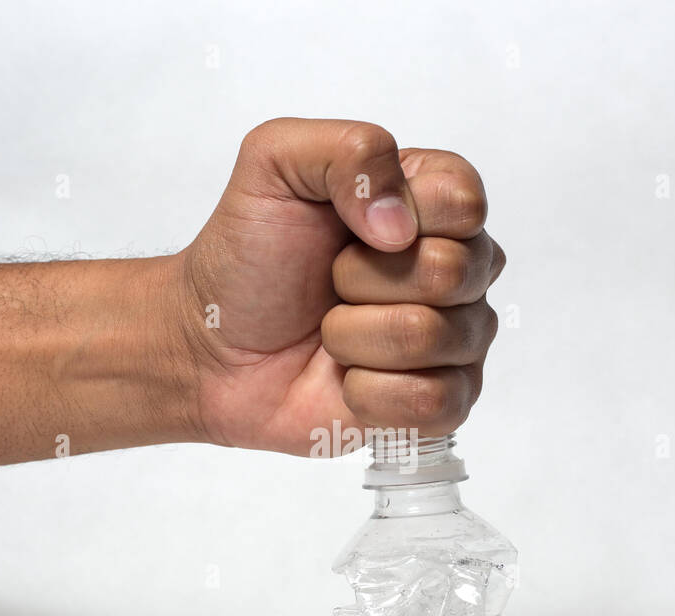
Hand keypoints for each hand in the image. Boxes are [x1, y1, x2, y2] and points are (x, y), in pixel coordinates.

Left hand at [176, 118, 505, 454]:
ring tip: (329, 331)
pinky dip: (368, 393)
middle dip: (362, 279)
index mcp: (433, 203)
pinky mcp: (439, 405)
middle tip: (329, 283)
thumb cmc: (248, 257)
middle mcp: (459, 270)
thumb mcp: (275, 163)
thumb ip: (349, 149)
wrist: (209, 346)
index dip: (399, 215)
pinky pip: (433, 403)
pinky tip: (345, 380)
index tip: (348, 227)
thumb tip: (401, 225)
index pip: (464, 201)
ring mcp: (455, 342)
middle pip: (453, 272)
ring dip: (355, 336)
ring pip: (434, 338)